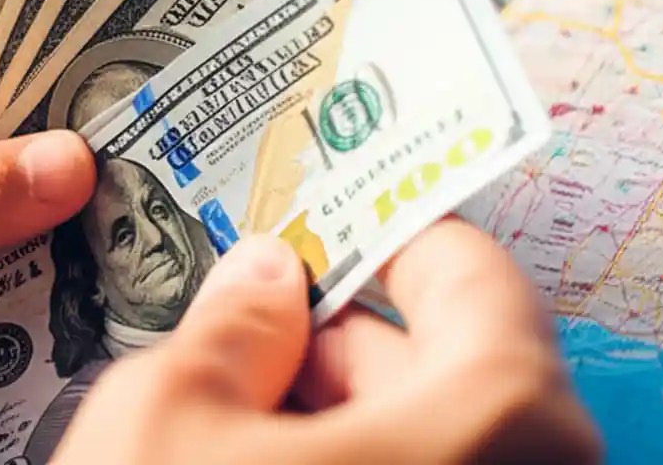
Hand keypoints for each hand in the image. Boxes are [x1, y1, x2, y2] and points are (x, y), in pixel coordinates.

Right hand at [53, 219, 600, 464]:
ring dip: (328, 420)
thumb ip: (227, 322)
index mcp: (495, 420)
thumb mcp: (167, 415)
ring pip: (423, 452)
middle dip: (333, 340)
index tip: (323, 220)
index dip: (380, 229)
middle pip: (446, 369)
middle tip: (242, 322)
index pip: (465, 272)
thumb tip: (259, 278)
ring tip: (225, 411)